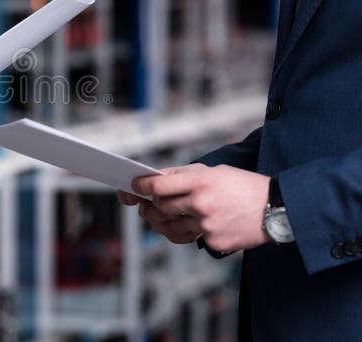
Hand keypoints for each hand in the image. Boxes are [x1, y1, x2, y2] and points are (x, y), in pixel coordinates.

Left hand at [122, 164, 271, 251]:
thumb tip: (158, 178)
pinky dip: (188, 232)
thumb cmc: (244, 186)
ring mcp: (206, 225)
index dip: (141, 185)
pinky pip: (189, 238)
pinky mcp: (213, 242)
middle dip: (151, 204)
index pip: (158, 184)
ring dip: (162, 221)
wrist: (277, 208)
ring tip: (159, 217)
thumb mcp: (215, 171)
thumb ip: (186, 175)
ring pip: (169, 226)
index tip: (134, 185)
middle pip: (160, 207)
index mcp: (200, 181)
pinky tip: (191, 226)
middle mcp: (200, 203)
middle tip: (146, 204)